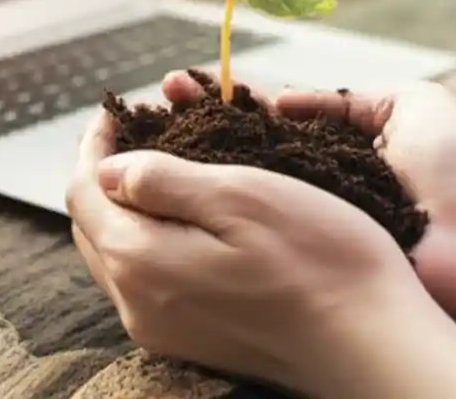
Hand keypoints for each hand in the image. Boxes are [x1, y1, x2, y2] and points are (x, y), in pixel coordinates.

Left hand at [66, 110, 455, 397]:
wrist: (372, 345)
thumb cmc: (318, 260)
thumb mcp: (240, 194)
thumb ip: (161, 180)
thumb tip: (108, 167)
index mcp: (138, 259)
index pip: (84, 190)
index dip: (94, 143)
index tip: (118, 110)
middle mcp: (137, 303)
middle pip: (93, 225)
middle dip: (106, 173)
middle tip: (138, 131)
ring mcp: (162, 330)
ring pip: (117, 255)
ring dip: (128, 208)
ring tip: (165, 168)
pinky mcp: (192, 342)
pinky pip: (147, 282)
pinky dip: (152, 241)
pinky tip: (189, 221)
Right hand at [160, 72, 455, 328]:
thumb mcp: (411, 105)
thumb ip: (345, 98)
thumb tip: (279, 99)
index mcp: (337, 148)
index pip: (262, 118)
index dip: (219, 100)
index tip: (175, 83)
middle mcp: (315, 186)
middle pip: (239, 153)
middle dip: (190, 129)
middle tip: (147, 108)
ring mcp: (309, 224)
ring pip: (237, 193)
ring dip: (189, 167)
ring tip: (142, 142)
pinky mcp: (309, 259)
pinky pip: (257, 232)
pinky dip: (216, 212)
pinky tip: (175, 191)